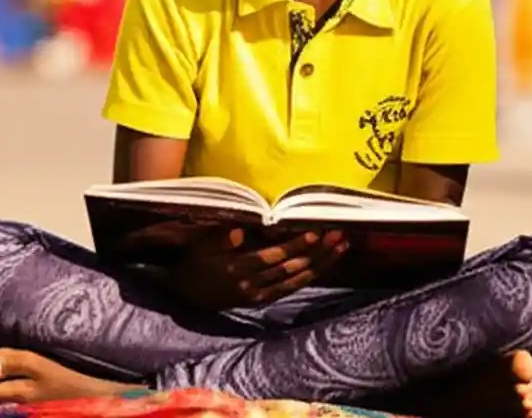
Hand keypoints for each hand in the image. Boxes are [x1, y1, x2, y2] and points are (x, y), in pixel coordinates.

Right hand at [168, 227, 347, 309]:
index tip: (315, 232)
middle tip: (339, 235)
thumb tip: (239, 232)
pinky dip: (311, 275)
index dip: (295, 245)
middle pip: (291, 268)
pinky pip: (292, 288)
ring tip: (342, 246)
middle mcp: (253, 285)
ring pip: (297, 279)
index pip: (273, 257)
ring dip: (322, 263)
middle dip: (317, 252)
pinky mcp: (264, 299)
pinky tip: (327, 264)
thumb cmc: (196, 262)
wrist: (189, 294)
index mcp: (237, 269)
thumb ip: (219, 239)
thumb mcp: (200, 247)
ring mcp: (260, 294)